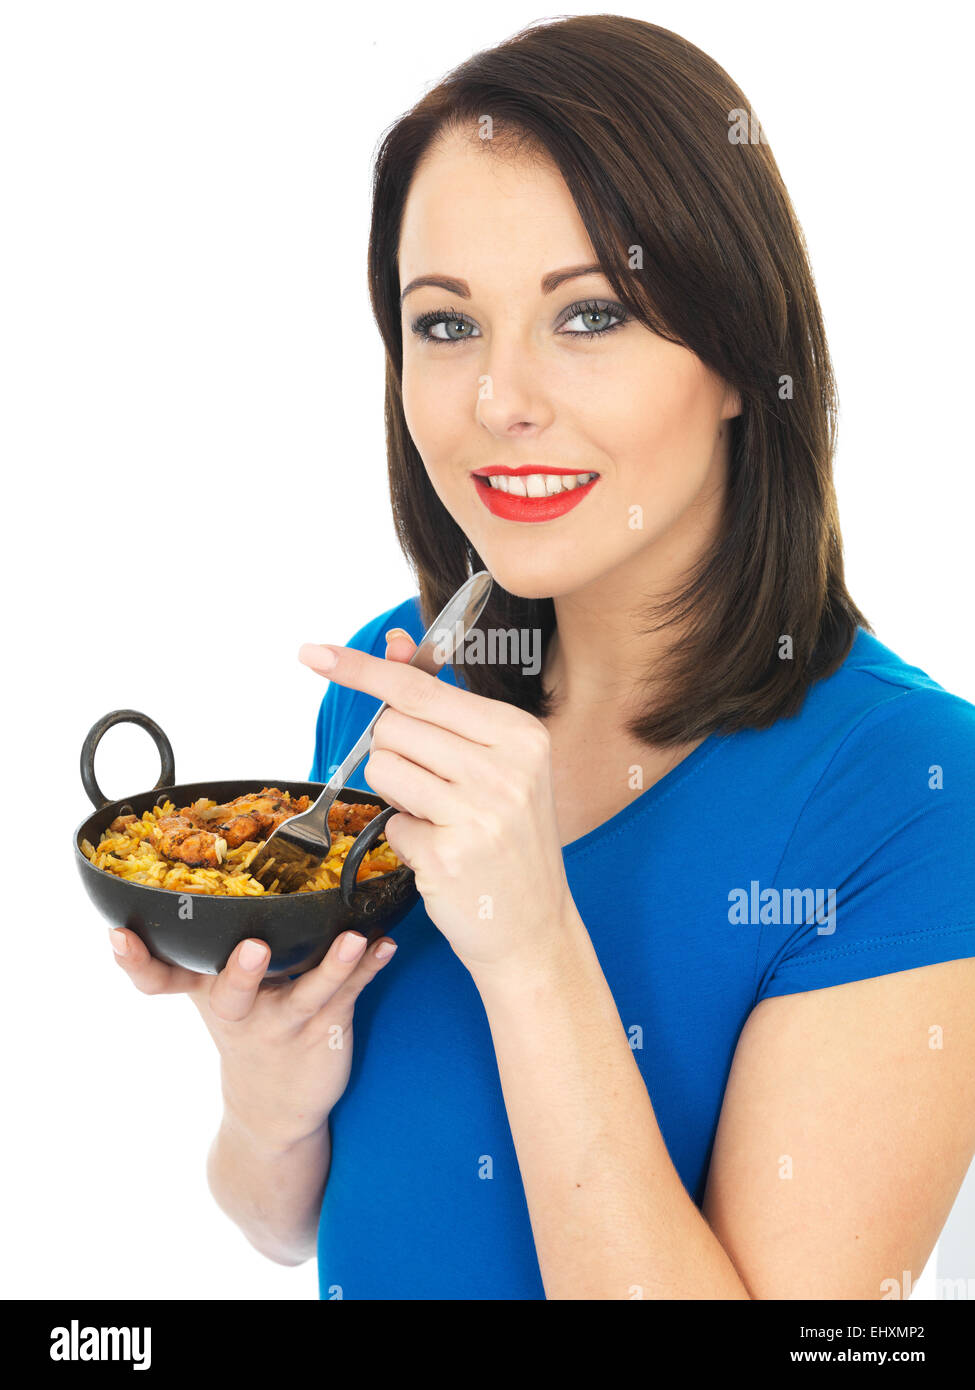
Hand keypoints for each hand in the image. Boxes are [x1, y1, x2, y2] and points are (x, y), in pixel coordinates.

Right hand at [107, 927, 397, 1147]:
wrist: (272, 1113)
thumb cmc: (244, 1028)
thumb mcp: (210, 994)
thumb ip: (194, 950)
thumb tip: (168, 882)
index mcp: (206, 992)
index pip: (157, 977)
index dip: (134, 959)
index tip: (118, 935)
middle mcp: (240, 1012)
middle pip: (232, 993)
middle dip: (241, 971)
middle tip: (253, 948)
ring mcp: (283, 1026)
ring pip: (307, 994)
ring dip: (332, 965)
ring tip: (353, 939)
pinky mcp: (324, 1032)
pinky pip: (349, 996)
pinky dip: (369, 969)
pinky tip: (387, 946)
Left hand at [298, 631, 574, 978]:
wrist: (535, 929)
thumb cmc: (509, 843)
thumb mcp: (494, 766)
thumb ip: (440, 706)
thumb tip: (396, 642)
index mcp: (520, 733)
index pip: (421, 687)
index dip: (363, 669)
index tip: (315, 654)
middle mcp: (506, 766)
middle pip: (393, 727)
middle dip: (394, 754)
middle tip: (434, 790)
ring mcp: (480, 810)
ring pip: (382, 768)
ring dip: (395, 795)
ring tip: (439, 819)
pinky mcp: (450, 853)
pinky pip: (389, 823)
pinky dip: (404, 839)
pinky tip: (441, 854)